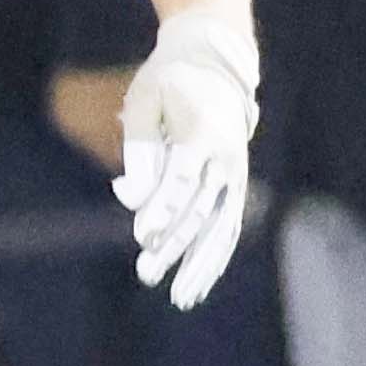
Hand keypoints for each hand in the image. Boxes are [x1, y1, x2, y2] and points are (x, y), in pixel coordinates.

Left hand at [114, 10, 255, 310]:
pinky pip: (228, 227)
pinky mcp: (235, 187)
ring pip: (220, 228)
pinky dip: (215, 257)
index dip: (164, 208)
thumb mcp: (145, 101)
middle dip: (173, 245)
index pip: (183, 178)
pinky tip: (198, 285)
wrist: (214, 67)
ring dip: (199, 264)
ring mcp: (235, 176)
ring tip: (179, 298)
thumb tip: (130, 197)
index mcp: (204, 133)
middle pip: (200, 210)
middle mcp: (226, 160)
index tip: (143, 235)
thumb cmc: (167, 83)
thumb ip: (139, 147)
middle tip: (147, 274)